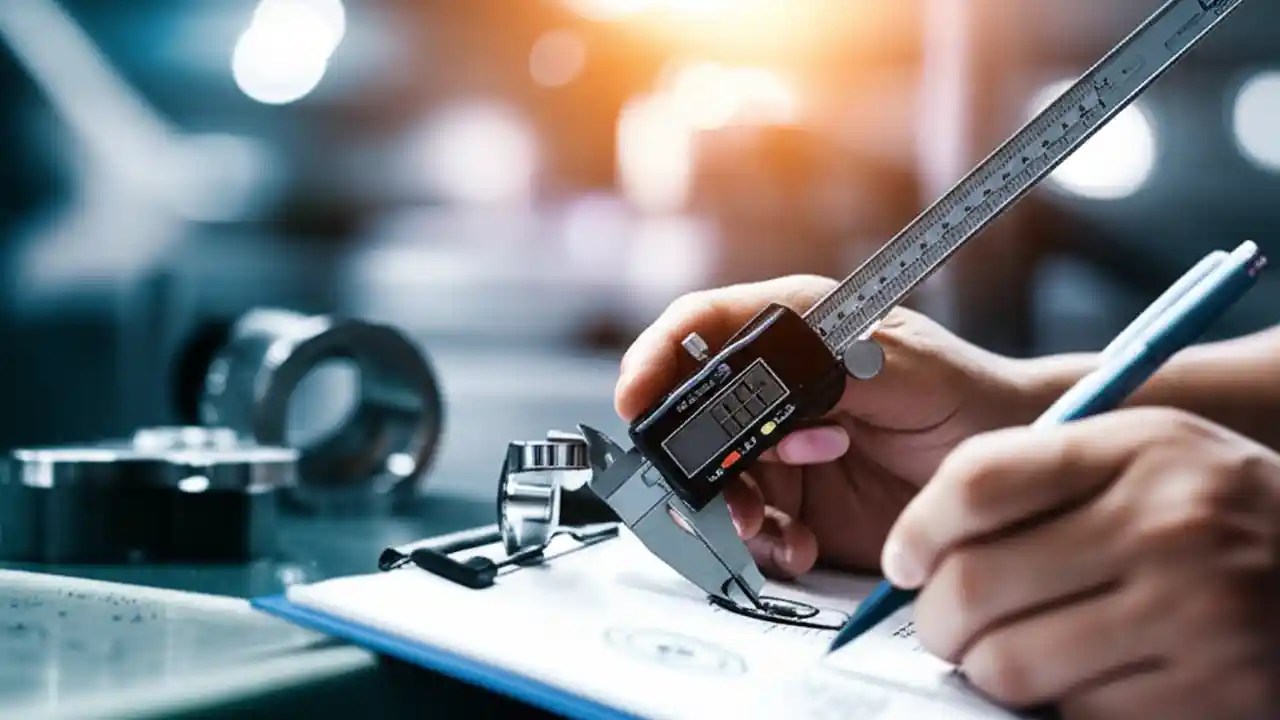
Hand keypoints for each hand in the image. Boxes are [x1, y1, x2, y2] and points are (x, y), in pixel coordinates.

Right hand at [614, 275, 1043, 577]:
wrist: (1015, 479)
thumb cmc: (973, 402)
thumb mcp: (909, 371)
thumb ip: (836, 364)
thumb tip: (768, 365)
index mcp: (796, 329)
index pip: (703, 327)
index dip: (657, 358)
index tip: (638, 399)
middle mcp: (774, 387)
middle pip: (688, 411)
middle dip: (691, 455)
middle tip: (722, 488)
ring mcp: (777, 448)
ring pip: (706, 478)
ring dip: (724, 508)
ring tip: (768, 525)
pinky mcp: (790, 504)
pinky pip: (743, 528)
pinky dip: (758, 545)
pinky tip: (796, 545)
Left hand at [885, 408, 1279, 719]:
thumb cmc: (1216, 511)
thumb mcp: (1147, 453)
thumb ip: (1041, 476)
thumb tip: (919, 546)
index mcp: (1142, 449)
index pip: (978, 482)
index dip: (917, 529)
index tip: (903, 560)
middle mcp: (1170, 527)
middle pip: (974, 584)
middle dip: (933, 618)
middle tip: (941, 624)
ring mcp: (1197, 617)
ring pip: (1008, 665)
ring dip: (986, 668)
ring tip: (1006, 653)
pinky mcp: (1212, 695)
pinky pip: (1075, 714)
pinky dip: (1060, 703)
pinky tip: (1084, 676)